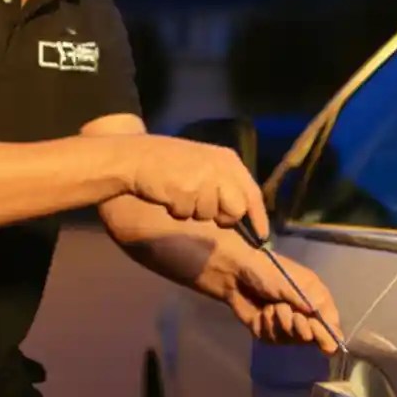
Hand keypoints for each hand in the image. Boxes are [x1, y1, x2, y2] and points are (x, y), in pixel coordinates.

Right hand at [127, 136, 269, 237]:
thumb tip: (239, 213)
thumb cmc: (168, 162)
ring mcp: (204, 179)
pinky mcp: (186, 191)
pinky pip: (187, 216)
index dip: (258, 219)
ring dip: (194, 212)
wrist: (134, 157)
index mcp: (228, 160)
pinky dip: (177, 211)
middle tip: (198, 205)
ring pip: (210, 215)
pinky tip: (167, 195)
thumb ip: (224, 184)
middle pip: (236, 210)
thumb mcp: (204, 165)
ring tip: (179, 193)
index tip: (262, 238)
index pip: (253, 194)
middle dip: (220, 217)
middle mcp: (221, 168)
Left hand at [225, 248, 342, 354]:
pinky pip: (273, 339)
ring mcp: (285, 324)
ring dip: (281, 323)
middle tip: (295, 317)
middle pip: (312, 336)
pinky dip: (267, 326)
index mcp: (314, 299)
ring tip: (271, 306)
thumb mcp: (291, 283)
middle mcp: (303, 314)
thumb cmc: (266, 271)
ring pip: (291, 339)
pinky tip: (261, 313)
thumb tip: (327, 322)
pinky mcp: (268, 331)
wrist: (235, 274)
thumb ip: (308, 302)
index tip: (323, 339)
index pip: (329, 324)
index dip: (328, 334)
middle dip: (301, 328)